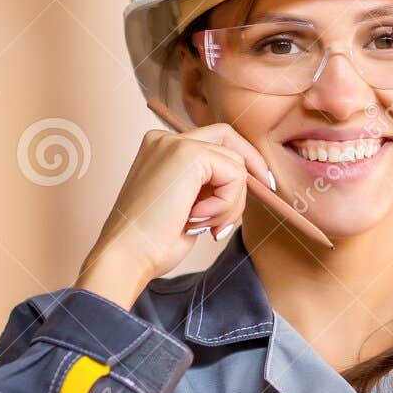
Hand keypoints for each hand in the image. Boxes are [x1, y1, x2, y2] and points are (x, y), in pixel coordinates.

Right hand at [74, 123, 272, 308]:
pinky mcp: (187, 154)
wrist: (128, 255)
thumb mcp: (188, 206)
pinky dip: (226, 204)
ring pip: (235, 163)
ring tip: (205, 225)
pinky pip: (234, 175)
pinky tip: (199, 220)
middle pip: (228, 138)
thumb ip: (209, 187)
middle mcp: (165, 139)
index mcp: (161, 149)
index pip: (214, 140)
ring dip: (231, 203)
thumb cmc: (153, 241)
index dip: (243, 159)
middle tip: (264, 190)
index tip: (263, 183)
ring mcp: (175, 143)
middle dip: (250, 167)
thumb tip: (247, 181)